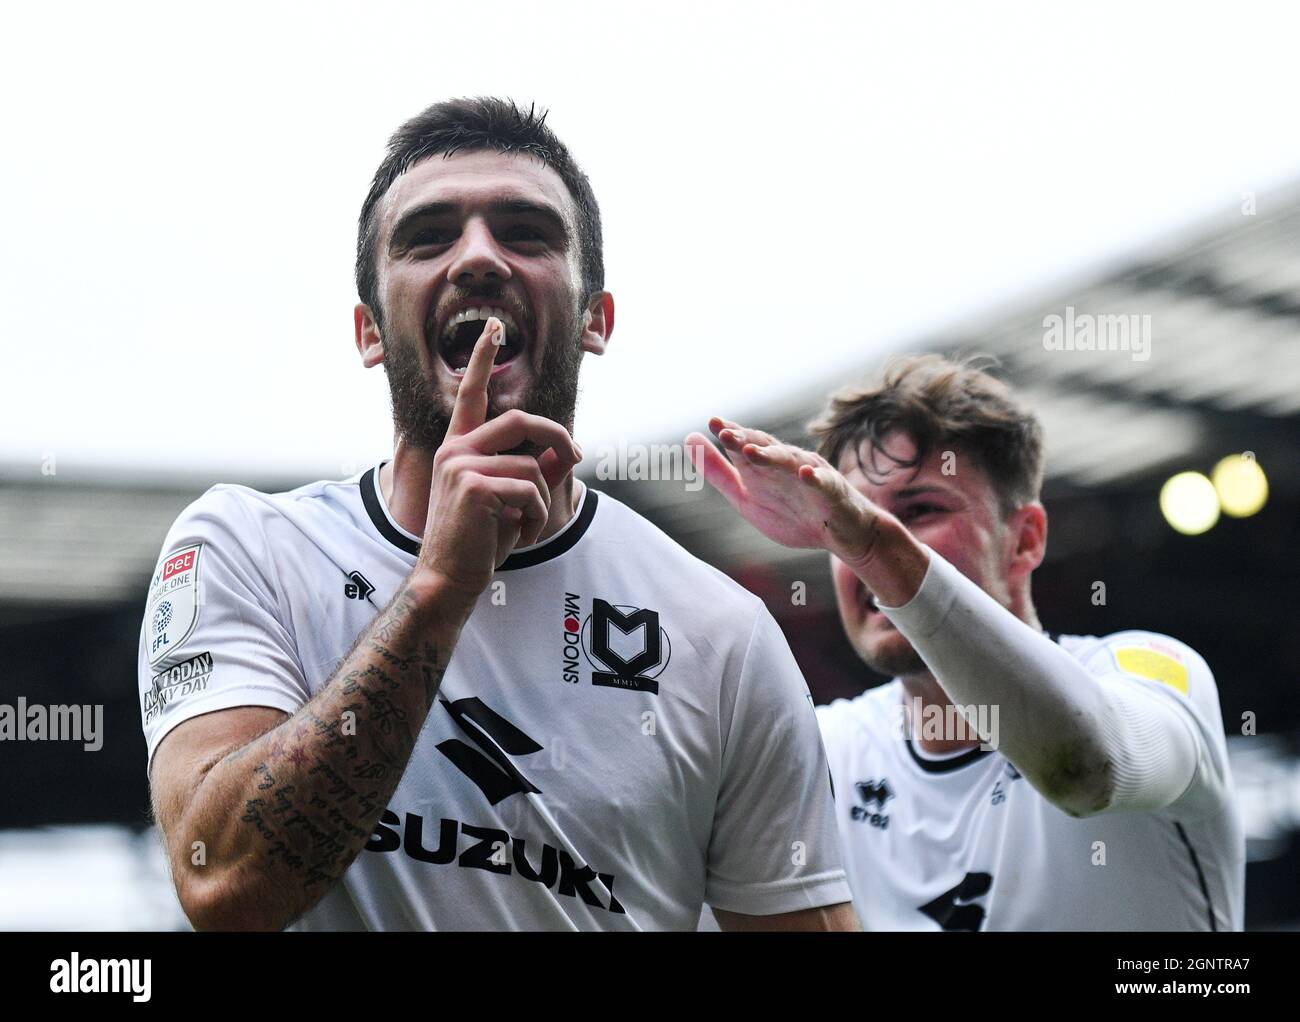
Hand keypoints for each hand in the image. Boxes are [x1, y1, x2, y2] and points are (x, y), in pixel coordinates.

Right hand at [418, 318, 581, 601]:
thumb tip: (569, 450)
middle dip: (557, 437)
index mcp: (459, 446)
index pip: (472, 393)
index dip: (482, 357)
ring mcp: (460, 465)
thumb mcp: (512, 499)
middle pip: (522, 420)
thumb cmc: (478, 541)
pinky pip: (530, 489)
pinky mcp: (474, 486)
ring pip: (532, 466)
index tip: (494, 326)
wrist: (449, 578)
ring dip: (542, 500)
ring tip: (524, 525)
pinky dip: (536, 515)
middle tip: (577, 454)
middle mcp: (455, 449)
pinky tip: (518, 534)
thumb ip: (537, 469)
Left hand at [685, 417, 885, 572]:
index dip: (730, 433)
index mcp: (764, 466)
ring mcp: (811, 475)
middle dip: (745, 440)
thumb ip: (718, 473)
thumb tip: (689, 440)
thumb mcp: (746, 497)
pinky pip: (823, 483)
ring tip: (751, 452)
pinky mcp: (833, 493)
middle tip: (724, 433)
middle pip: (765, 447)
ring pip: (790, 461)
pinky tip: (805, 473)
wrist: (842, 535)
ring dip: (771, 456)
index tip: (711, 422)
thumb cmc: (793, 513)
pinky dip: (814, 478)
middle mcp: (787, 464)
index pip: (745, 444)